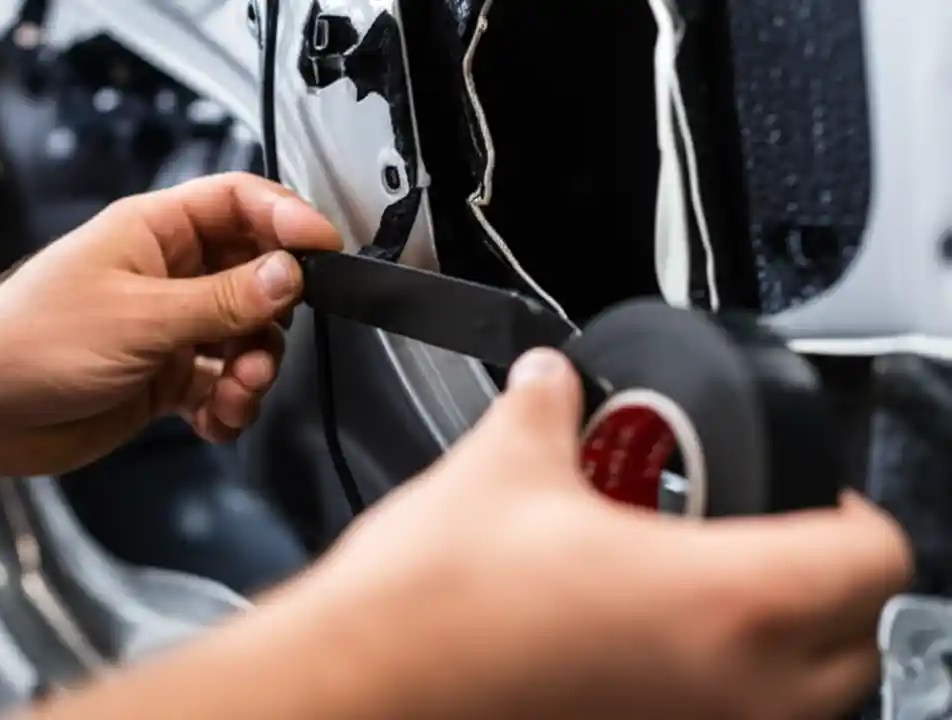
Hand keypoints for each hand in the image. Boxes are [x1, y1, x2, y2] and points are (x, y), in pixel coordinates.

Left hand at [0, 172, 339, 475]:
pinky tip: (214, 419)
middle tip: (263, 346)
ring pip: (243, 339)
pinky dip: (227, 406)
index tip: (324, 248)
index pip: (239, 203)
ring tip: (235, 394)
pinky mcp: (162, 377)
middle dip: (271, 318)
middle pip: (254, 277)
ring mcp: (166, 327)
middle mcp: (165, 274)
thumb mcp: (142, 315)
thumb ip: (223, 300)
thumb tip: (287, 275)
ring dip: (252, 371)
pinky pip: (219, 385)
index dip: (287, 219)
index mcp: (154, 232)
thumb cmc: (30, 341)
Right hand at [289, 348, 911, 719]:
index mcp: (719, 599)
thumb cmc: (432, 604)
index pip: (874, 561)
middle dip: (826, 587)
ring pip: (801, 703)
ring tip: (700, 589)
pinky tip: (639, 643)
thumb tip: (552, 380)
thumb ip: (546, 408)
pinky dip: (716, 686)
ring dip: (780, 644)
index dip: (852, 512)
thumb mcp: (500, 468)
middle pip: (857, 646)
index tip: (809, 493)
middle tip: (762, 536)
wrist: (364, 685)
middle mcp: (729, 689)